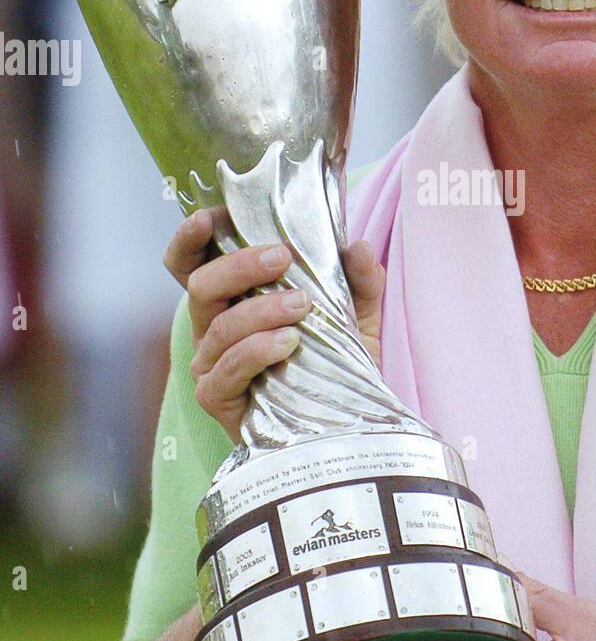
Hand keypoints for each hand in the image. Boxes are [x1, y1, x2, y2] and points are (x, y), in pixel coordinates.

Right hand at [163, 210, 385, 443]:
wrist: (344, 423)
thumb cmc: (335, 361)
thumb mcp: (356, 315)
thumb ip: (359, 280)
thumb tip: (358, 246)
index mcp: (232, 300)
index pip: (192, 264)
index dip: (190, 239)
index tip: (210, 217)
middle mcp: (212, 328)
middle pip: (202, 285)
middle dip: (240, 264)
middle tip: (282, 258)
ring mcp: (210, 364)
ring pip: (220, 325)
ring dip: (262, 309)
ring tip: (302, 306)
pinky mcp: (217, 398)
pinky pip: (228, 368)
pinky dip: (257, 350)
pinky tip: (288, 344)